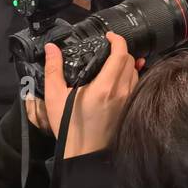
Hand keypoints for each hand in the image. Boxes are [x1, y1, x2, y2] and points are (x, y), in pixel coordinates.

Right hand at [24, 33, 139, 157]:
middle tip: (108, 47)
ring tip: (113, 60)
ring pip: (135, 72)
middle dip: (120, 50)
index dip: (117, 40)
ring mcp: (128, 100)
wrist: (83, 152)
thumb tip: (52, 48)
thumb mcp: (54, 96)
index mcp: (105, 86)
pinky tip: (124, 74)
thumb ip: (53, 69)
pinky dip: (132, 75)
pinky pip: (136, 85)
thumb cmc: (68, 126)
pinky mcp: (129, 107)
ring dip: (127, 62)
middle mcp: (121, 91)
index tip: (109, 36)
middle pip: (129, 60)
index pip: (121, 54)